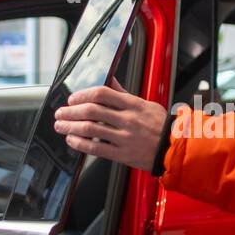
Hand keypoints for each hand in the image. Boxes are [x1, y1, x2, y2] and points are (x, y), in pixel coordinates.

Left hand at [54, 76, 168, 172]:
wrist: (174, 148)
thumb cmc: (162, 126)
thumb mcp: (145, 104)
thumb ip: (124, 94)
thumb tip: (110, 79)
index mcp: (133, 105)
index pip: (102, 94)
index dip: (83, 95)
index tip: (73, 98)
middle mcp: (128, 120)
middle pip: (92, 111)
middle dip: (71, 111)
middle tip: (61, 112)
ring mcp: (125, 137)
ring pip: (90, 129)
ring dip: (71, 127)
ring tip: (61, 126)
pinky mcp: (122, 154)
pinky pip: (96, 148)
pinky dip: (80, 144)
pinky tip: (72, 140)